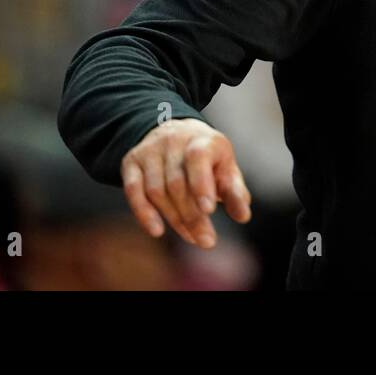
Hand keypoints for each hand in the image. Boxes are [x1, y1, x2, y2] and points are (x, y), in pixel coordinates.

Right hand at [120, 118, 251, 247]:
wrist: (175, 133)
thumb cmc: (208, 159)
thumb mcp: (226, 169)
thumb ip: (235, 191)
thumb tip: (243, 216)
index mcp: (202, 139)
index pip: (198, 157)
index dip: (201, 183)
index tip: (209, 209)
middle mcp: (173, 140)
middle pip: (177, 182)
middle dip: (192, 215)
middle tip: (207, 241)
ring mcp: (150, 150)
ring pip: (157, 189)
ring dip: (173, 218)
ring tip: (192, 237)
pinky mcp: (132, 162)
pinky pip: (133, 190)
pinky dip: (143, 212)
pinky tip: (157, 231)